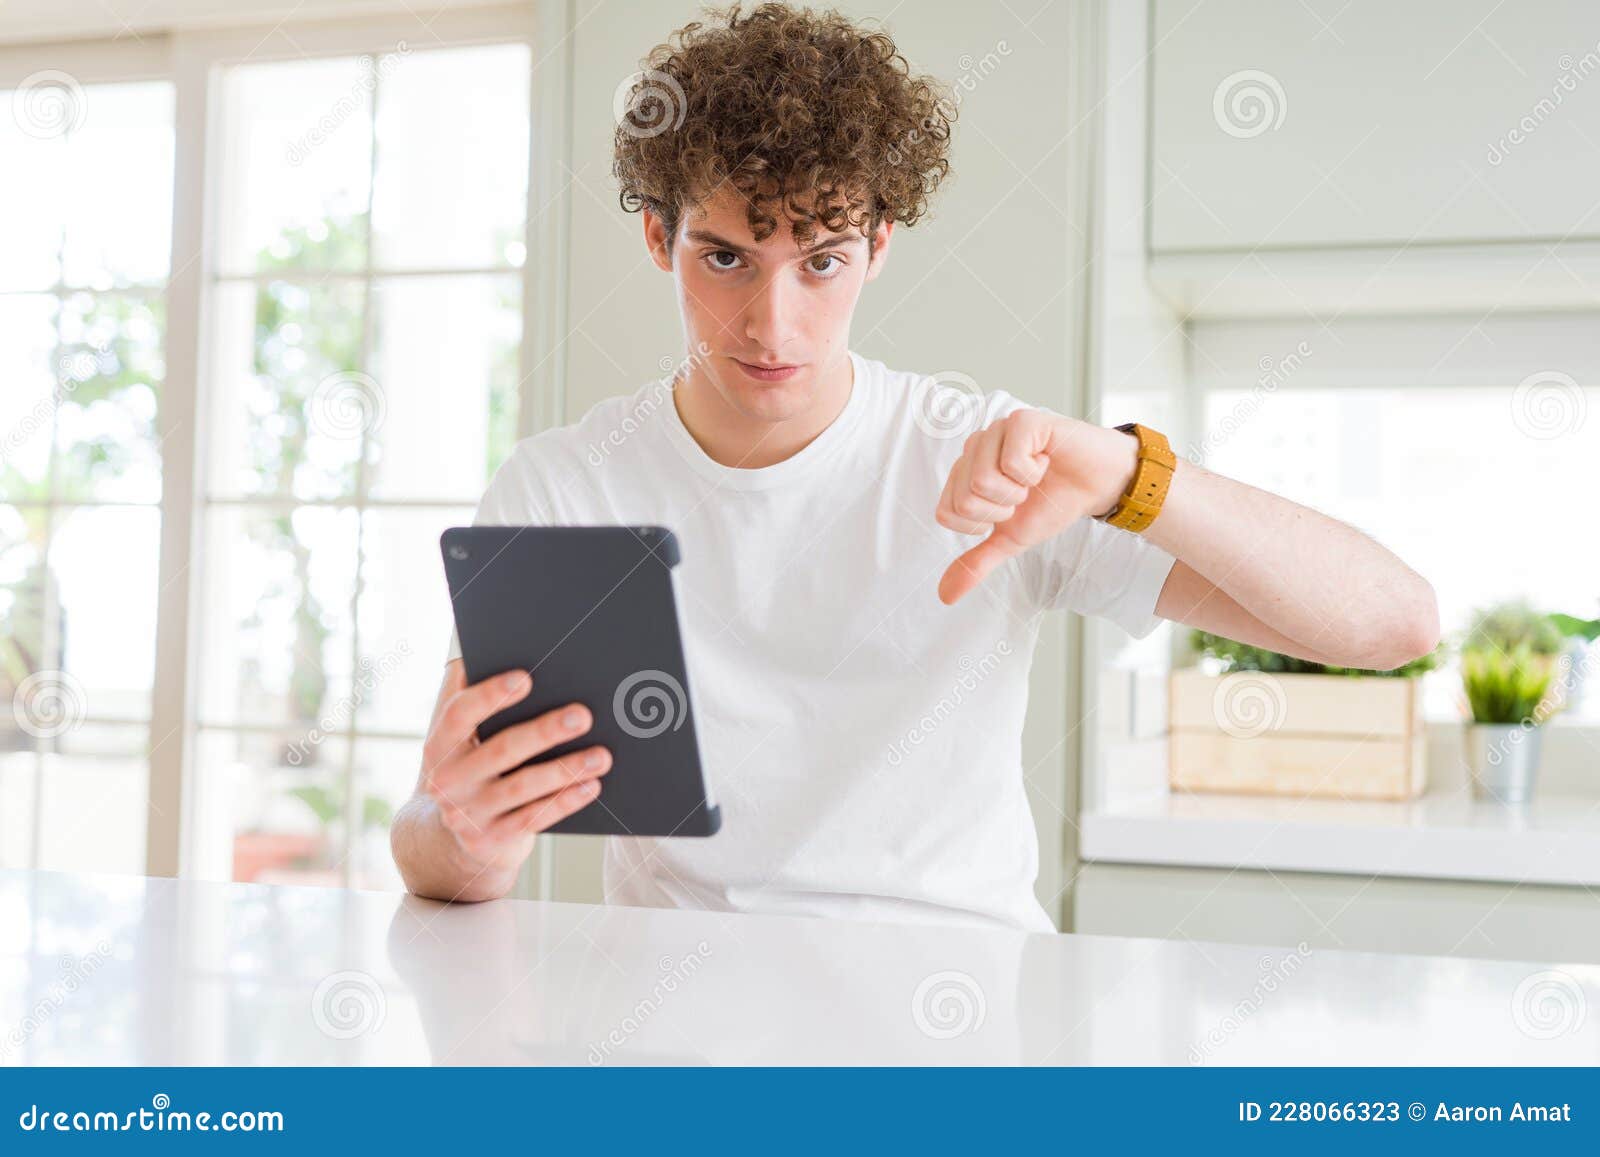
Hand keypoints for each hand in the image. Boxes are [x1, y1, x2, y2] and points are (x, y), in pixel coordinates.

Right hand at [418, 662, 611, 886]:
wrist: (452, 838)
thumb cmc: (468, 765)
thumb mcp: (458, 735)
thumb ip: (467, 693)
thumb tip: (494, 647)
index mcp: (439, 744)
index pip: (459, 714)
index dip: (491, 695)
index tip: (527, 678)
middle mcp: (447, 780)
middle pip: (500, 750)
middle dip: (545, 731)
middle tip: (584, 715)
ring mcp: (468, 814)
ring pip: (522, 788)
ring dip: (565, 769)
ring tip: (602, 754)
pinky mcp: (491, 840)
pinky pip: (534, 819)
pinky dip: (565, 801)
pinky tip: (592, 785)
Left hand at [935, 409, 1137, 604]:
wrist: (1097, 486)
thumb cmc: (1053, 504)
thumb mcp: (1011, 539)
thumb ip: (977, 562)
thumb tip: (945, 596)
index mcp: (964, 473)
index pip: (948, 512)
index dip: (982, 523)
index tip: (1008, 511)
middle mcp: (974, 449)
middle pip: (965, 499)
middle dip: (1003, 509)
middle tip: (1025, 495)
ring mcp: (996, 431)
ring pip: (982, 480)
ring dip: (1019, 492)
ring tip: (1035, 478)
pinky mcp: (1022, 420)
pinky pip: (1011, 460)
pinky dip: (1034, 473)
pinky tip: (1046, 461)